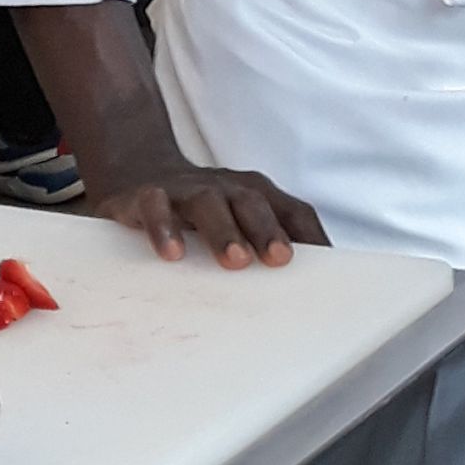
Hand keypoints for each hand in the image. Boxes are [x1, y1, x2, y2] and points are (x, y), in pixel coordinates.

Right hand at [94, 164, 328, 269]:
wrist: (138, 170)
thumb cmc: (204, 212)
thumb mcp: (237, 224)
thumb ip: (266, 249)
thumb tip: (308, 294)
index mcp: (256, 195)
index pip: (292, 211)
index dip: (309, 236)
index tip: (326, 266)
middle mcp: (226, 188)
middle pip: (252, 202)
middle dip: (267, 230)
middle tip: (279, 259)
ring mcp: (187, 189)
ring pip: (208, 202)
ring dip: (224, 229)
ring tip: (235, 260)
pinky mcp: (146, 195)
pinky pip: (155, 205)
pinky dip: (164, 227)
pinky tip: (172, 253)